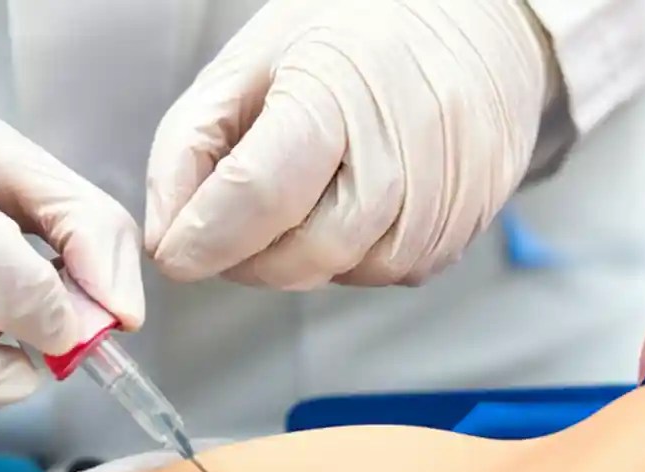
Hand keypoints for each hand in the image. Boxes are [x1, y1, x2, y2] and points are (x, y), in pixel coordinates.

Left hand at [145, 0, 551, 288]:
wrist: (477, 16)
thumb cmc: (355, 28)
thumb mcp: (249, 62)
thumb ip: (188, 147)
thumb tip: (167, 235)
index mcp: (337, 87)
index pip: (260, 194)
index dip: (205, 238)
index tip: (176, 253)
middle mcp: (404, 143)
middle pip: (304, 254)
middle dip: (249, 259)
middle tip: (233, 226)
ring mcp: (448, 189)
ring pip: (346, 274)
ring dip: (304, 258)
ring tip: (305, 196)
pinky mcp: (469, 221)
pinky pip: (392, 271)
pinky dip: (355, 255)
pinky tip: (354, 201)